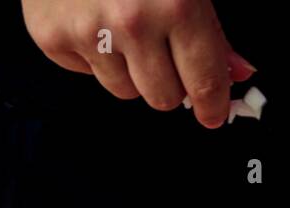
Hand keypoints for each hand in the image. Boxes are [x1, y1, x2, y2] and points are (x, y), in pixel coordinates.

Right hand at [22, 0, 254, 128]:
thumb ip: (212, 29)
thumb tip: (236, 72)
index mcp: (176, 3)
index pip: (203, 78)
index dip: (212, 102)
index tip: (212, 114)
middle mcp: (132, 22)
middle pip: (163, 98)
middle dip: (169, 84)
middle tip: (164, 57)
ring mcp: (88, 33)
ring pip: (124, 91)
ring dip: (130, 71)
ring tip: (123, 30)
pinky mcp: (54, 38)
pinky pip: (87, 75)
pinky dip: (94, 56)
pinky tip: (93, 22)